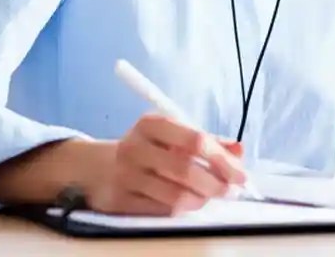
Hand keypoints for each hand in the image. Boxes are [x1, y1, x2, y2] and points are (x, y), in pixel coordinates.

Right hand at [80, 113, 247, 214]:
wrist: (94, 167)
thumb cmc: (145, 149)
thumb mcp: (171, 135)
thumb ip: (207, 141)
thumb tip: (238, 150)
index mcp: (152, 124)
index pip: (194, 140)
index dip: (222, 159)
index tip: (240, 173)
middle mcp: (136, 147)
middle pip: (186, 170)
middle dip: (216, 184)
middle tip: (230, 191)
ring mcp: (126, 175)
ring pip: (175, 195)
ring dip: (200, 199)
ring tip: (208, 197)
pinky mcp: (120, 200)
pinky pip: (161, 210)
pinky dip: (181, 209)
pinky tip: (187, 203)